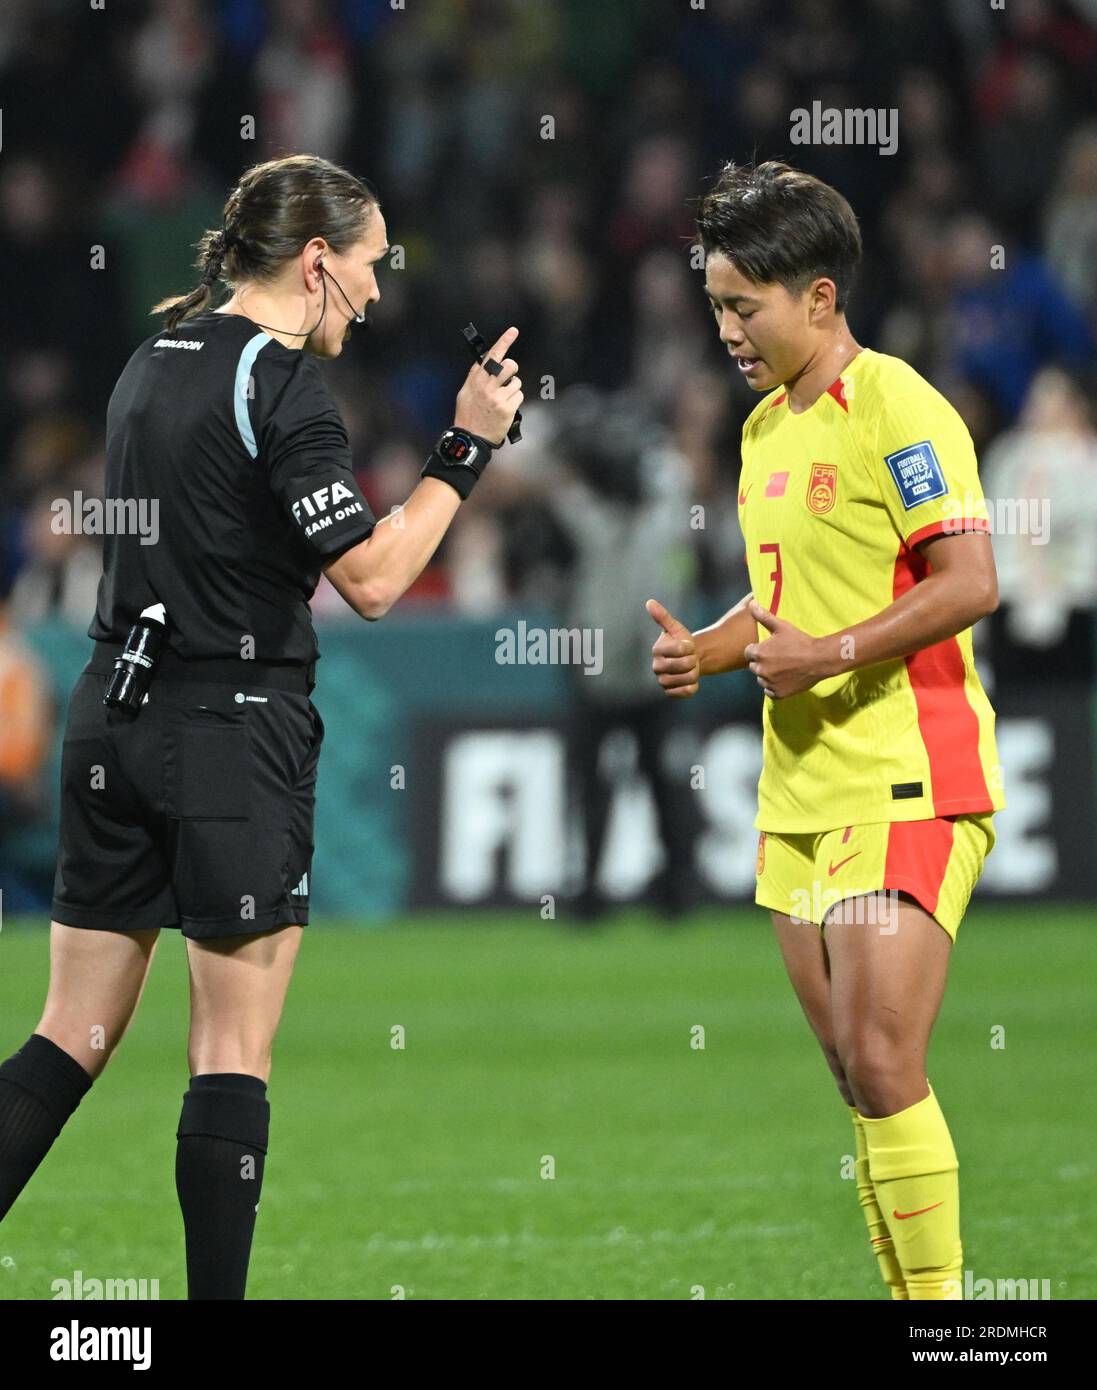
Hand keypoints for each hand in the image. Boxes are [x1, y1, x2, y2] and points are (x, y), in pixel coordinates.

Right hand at [453, 325, 523, 446]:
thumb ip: (475, 375)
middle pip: (510, 365)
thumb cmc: (468, 414)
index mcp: (476, 380)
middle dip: (512, 370)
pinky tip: (505, 409)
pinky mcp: (507, 409)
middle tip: (506, 379)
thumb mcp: (465, 392)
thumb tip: (486, 360)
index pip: (492, 356)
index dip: (504, 342)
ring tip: (502, 400)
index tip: (513, 331)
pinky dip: (515, 402)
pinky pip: (519, 396)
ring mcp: (498, 397)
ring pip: (516, 382)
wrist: (471, 437)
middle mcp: (487, 386)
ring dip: (512, 390)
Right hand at [646, 598, 699, 697]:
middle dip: (693, 660)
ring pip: (687, 679)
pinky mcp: (669, 692)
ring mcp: (662, 681)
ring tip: (690, 668)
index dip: (689, 647)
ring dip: (694, 672)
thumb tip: (649, 602)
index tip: (688, 645)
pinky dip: (693, 686)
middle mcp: (656, 667)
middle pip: (684, 665)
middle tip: (691, 657)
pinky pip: (686, 692)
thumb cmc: (681, 642)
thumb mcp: (675, 628)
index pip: (679, 649)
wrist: (688, 659)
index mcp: (657, 650)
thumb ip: (663, 616)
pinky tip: (690, 680)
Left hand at [743, 599, 825, 698]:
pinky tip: (785, 677)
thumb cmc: (800, 641)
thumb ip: (764, 616)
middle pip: (754, 667)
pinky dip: (774, 686)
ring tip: (782, 667)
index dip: (758, 649)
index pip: (748, 653)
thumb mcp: (782, 626)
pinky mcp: (778, 694)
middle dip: (762, 662)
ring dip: (768, 675)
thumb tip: (752, 604)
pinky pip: (769, 691)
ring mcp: (769, 683)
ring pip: (761, 679)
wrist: (819, 660)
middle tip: (777, 657)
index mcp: (759, 653)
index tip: (769, 648)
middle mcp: (761, 670)